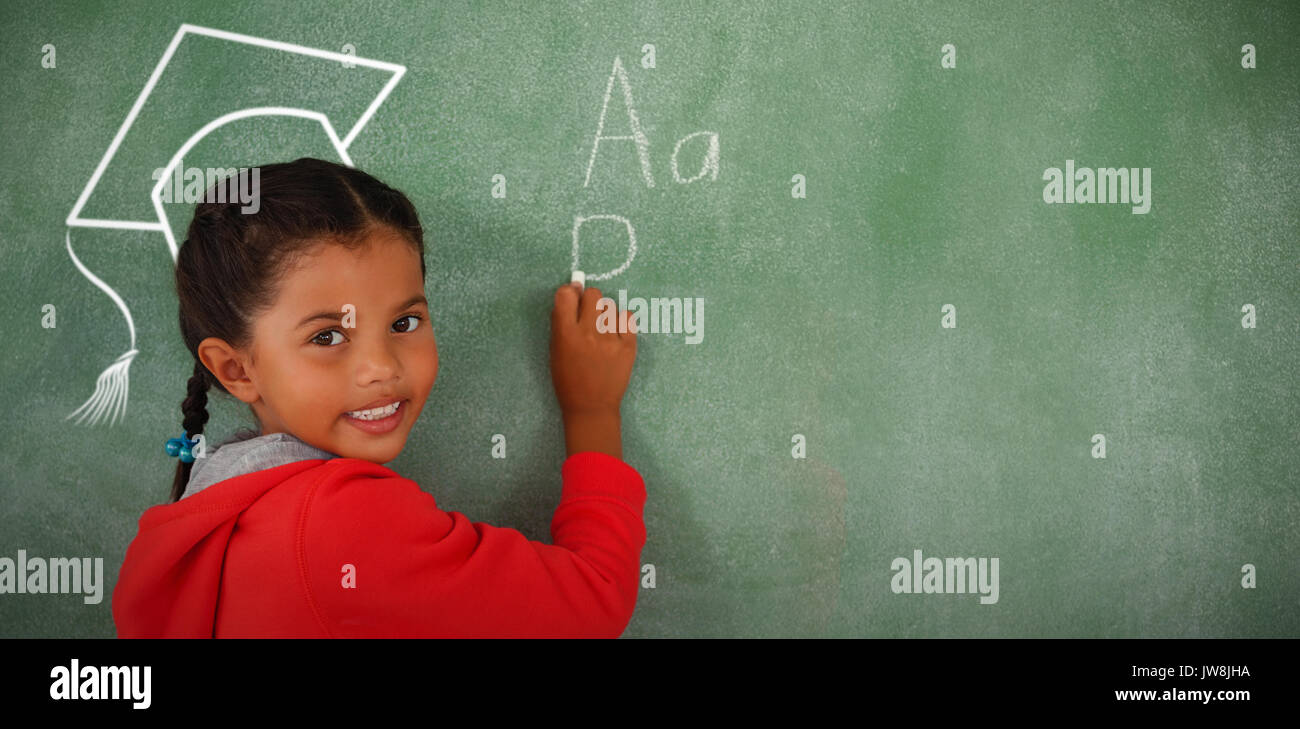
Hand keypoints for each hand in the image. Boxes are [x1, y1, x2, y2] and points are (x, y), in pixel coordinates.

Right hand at [550, 282, 636, 456]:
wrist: (592, 407)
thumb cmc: (568, 380)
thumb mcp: (555, 351)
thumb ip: (561, 323)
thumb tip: (571, 293)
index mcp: (566, 334)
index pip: (567, 294)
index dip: (570, 294)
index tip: (573, 300)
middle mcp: (589, 333)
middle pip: (594, 294)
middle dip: (590, 301)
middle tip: (589, 316)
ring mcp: (611, 339)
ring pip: (611, 306)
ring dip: (605, 314)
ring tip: (603, 332)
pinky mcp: (629, 346)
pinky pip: (628, 317)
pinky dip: (621, 323)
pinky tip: (616, 335)